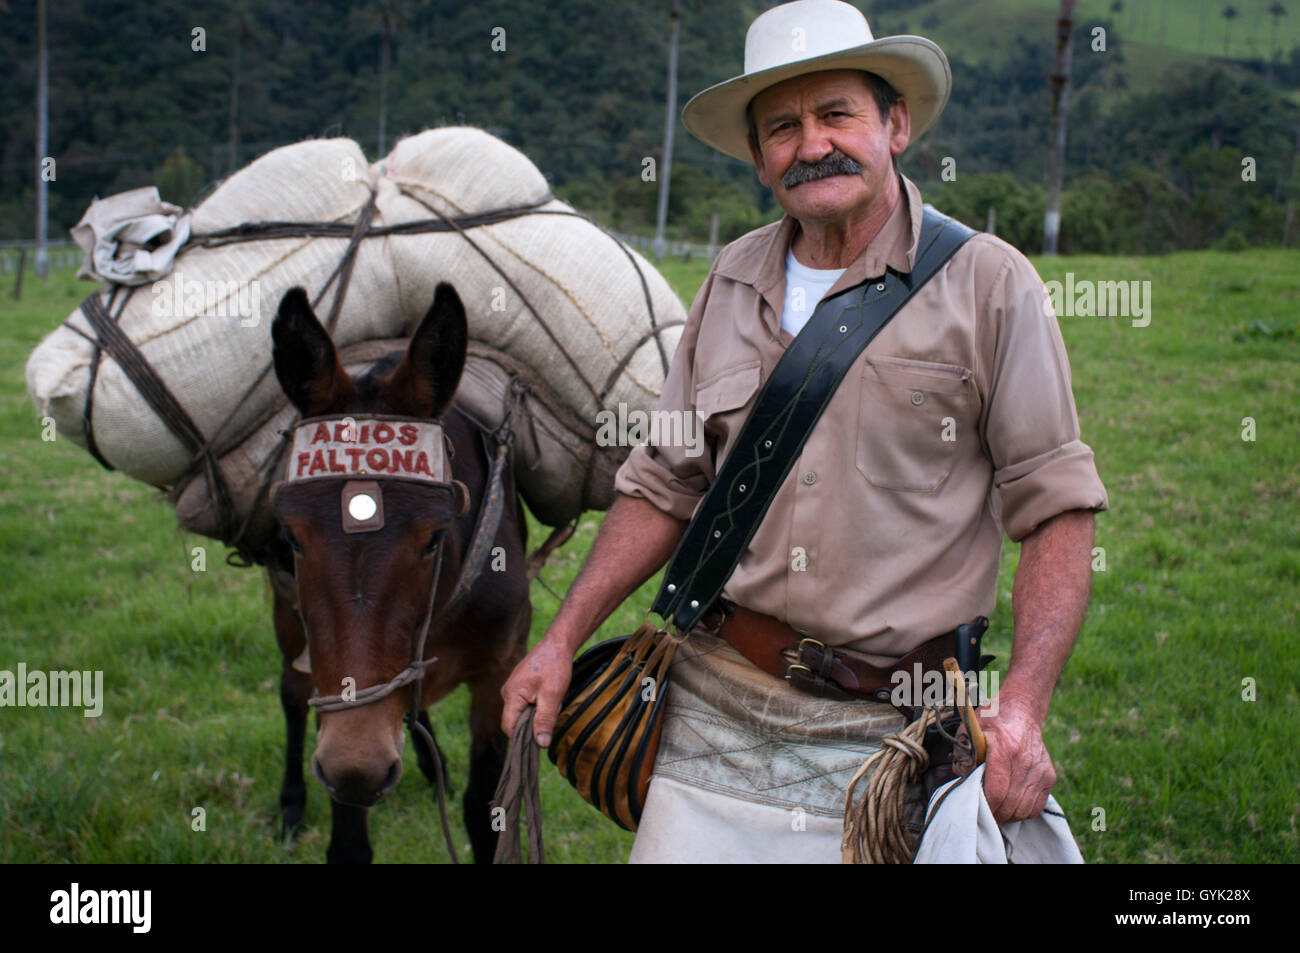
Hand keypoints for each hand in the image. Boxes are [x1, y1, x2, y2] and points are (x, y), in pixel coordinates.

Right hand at [500, 636, 573, 747]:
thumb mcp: (552, 696)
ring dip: (539, 712)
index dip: (523, 737)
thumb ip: (545, 720)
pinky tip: (550, 694)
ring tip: (553, 700)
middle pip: (516, 720)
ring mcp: (512, 688)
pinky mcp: (519, 685)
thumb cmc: (554, 667)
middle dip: (535, 722)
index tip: (541, 738)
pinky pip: (526, 703)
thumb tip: (541, 744)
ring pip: (523, 712)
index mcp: (511, 695)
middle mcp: (507, 692)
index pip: (509, 727)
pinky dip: (539, 703)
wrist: (557, 643)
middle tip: (553, 710)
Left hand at [973, 695, 1055, 823]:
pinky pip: (1037, 806)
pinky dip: (1023, 811)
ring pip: (1024, 809)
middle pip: (1010, 804)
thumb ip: (963, 755)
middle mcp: (1024, 761)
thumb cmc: (992, 721)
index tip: (977, 808)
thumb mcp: (970, 730)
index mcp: (1004, 749)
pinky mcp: (1049, 776)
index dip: (986, 806)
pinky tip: (1012, 805)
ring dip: (1009, 815)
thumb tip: (961, 780)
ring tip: (998, 810)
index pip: (996, 791)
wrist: (1021, 711)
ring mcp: (1040, 770)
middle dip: (995, 813)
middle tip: (985, 812)